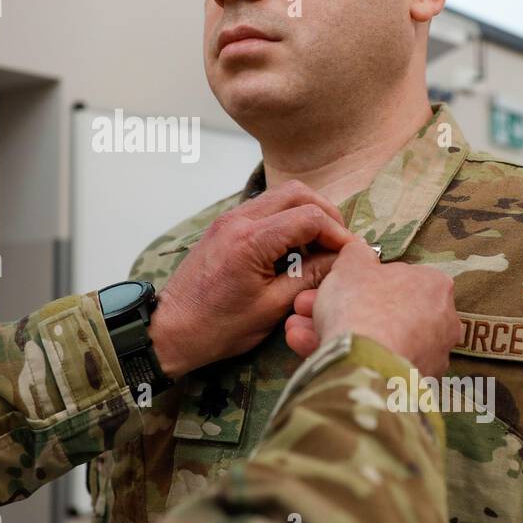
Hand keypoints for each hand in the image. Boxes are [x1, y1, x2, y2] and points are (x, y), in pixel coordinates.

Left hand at [149, 181, 354, 377]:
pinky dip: (286, 219)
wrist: (171, 329)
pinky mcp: (225, 226)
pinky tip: (295, 248)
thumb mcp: (272, 308)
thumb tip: (341, 261)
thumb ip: (310, 278)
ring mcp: (229, 219)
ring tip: (320, 247)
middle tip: (339, 243)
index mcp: (250, 241)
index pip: (309, 217)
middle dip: (325, 214)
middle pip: (297, 193)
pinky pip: (264, 209)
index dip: (338, 233)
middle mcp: (238, 220)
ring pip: (280, 196)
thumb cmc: (217, 326)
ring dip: (306, 214)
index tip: (351, 254)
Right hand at [284, 240, 460, 377]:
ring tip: (297, 333)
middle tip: (306, 309)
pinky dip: (348, 357)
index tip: (330, 286)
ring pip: (374, 339)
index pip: (395, 279)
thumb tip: (359, 250)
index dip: (356, 281)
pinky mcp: (413, 385)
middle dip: (339, 309)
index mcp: (434, 285)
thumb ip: (356, 252)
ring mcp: (430, 357)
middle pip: (381, 311)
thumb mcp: (351, 264)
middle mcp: (441, 321)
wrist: (364, 364)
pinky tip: (314, 353)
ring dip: (334, 332)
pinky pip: (374, 364)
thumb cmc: (362, 305)